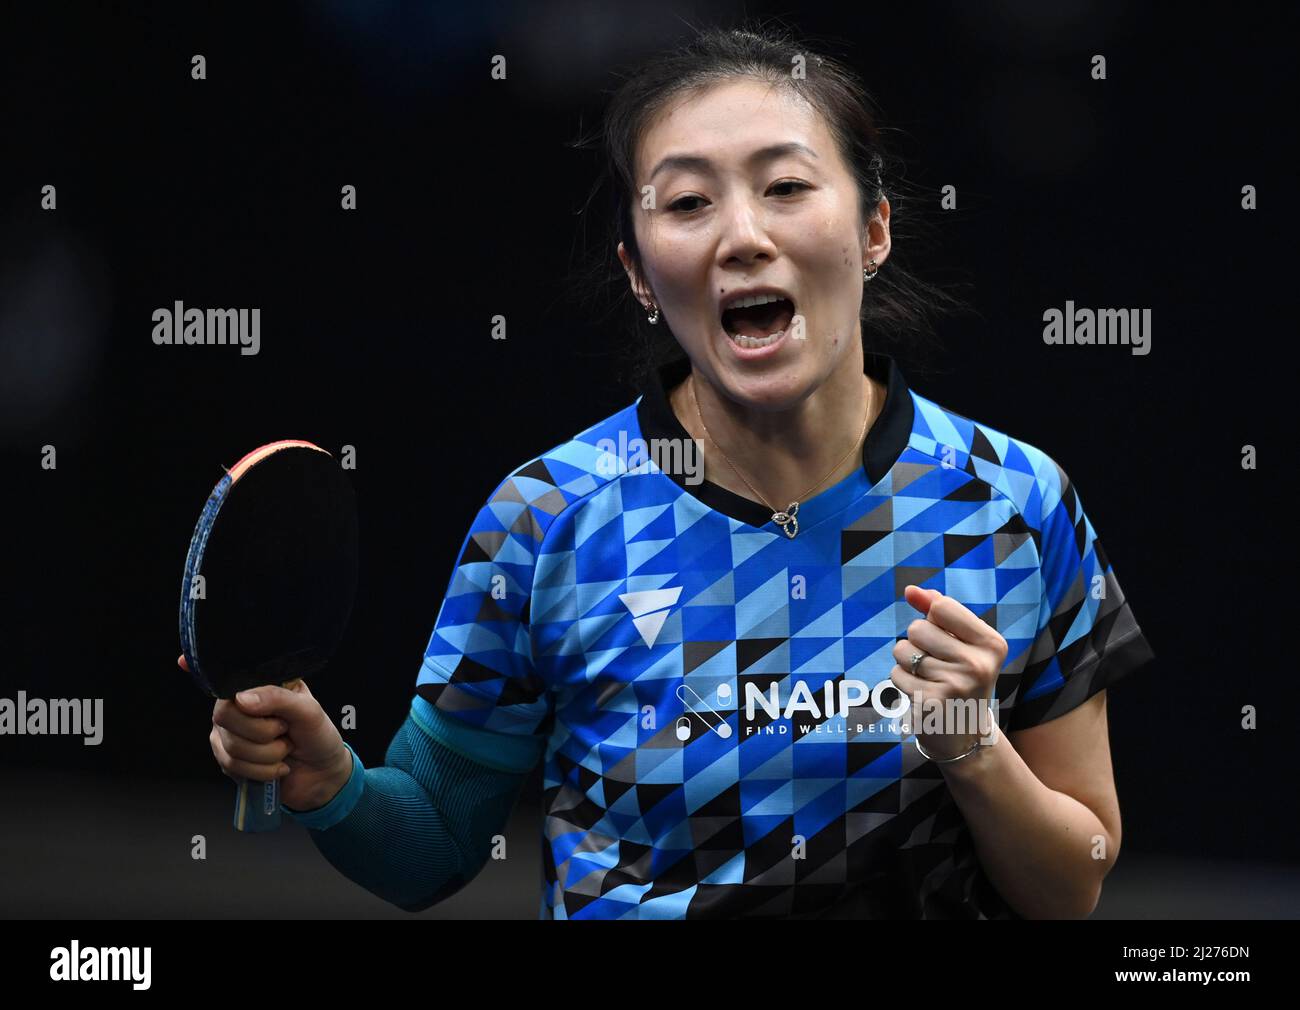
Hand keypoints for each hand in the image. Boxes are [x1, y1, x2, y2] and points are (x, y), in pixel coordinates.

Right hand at [184, 655, 353, 811]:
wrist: (323, 774)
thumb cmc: (317, 735)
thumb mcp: (308, 711)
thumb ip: (278, 699)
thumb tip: (241, 699)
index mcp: (259, 686)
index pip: (226, 677)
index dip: (201, 669)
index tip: (181, 660)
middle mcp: (239, 706)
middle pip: (224, 714)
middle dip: (263, 731)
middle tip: (285, 730)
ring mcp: (230, 733)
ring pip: (231, 745)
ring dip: (268, 755)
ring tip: (285, 748)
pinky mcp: (230, 760)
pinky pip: (233, 766)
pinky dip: (262, 771)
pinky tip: (277, 766)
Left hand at [890, 586, 1006, 759]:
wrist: (965, 736)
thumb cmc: (961, 678)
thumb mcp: (961, 642)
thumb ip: (938, 611)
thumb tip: (911, 590)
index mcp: (991, 645)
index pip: (942, 607)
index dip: (932, 617)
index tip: (945, 637)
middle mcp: (977, 665)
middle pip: (917, 628)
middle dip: (917, 642)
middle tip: (937, 664)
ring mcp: (955, 686)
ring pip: (902, 650)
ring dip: (907, 662)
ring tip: (928, 678)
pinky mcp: (930, 703)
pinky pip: (896, 674)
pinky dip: (902, 681)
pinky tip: (922, 694)